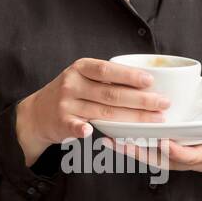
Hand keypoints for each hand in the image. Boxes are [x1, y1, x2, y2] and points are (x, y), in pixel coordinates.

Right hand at [18, 57, 171, 160]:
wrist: (38, 112)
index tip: (151, 81)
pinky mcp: (62, 123)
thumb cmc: (70, 93)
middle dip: (141, 99)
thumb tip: (148, 81)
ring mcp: (66, 104)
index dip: (129, 75)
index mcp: (80, 68)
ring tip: (155, 120)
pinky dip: (82, 129)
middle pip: (111, 93)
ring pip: (103, 112)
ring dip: (132, 118)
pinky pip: (75, 126)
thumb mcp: (83, 76)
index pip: (107, 70)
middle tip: (163, 104)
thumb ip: (107, 77)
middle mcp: (72, 84)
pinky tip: (90, 132)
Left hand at [103, 82, 201, 171]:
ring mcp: (184, 158)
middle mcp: (196, 159)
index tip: (162, 141)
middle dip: (144, 154)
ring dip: (133, 152)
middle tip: (122, 142)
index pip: (193, 156)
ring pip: (155, 160)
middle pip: (166, 162)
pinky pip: (153, 153)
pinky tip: (116, 137)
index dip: (177, 151)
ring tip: (110, 141)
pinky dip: (135, 147)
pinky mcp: (175, 153)